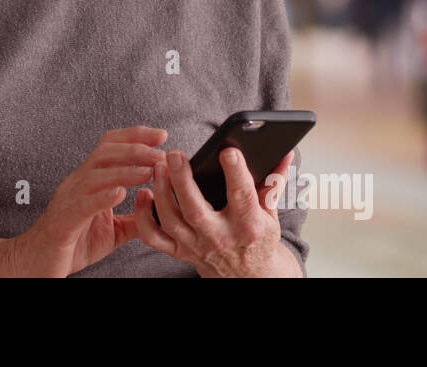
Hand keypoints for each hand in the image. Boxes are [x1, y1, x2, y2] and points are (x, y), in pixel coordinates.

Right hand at [6, 126, 167, 276]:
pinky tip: (119, 194)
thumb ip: (134, 218)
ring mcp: (69, 200)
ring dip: (125, 170)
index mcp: (89, 181)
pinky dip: (102, 197)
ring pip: (95, 175)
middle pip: (105, 152)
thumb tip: (159, 209)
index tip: (162, 136)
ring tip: (148, 170)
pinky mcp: (63, 222)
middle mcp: (78, 184)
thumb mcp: (111, 230)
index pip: (110, 147)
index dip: (135, 136)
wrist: (37, 264)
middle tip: (161, 152)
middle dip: (135, 148)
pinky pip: (82, 205)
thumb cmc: (71, 244)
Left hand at [133, 146, 294, 276]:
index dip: (236, 173)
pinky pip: (154, 237)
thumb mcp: (271, 211)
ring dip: (161, 192)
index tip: (228, 150)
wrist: (248, 276)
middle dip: (183, 181)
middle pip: (196, 209)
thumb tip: (284, 151)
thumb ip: (274, 180)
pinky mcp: (180, 251)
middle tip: (175, 154)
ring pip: (172, 221)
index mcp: (248, 225)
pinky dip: (143, 217)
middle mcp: (220, 237)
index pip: (242, 197)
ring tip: (158, 166)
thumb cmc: (259, 237)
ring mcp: (197, 246)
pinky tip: (142, 193)